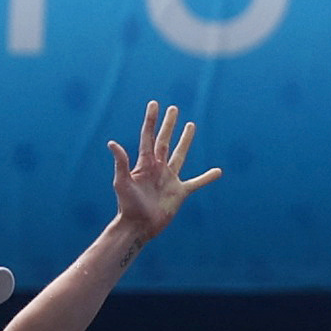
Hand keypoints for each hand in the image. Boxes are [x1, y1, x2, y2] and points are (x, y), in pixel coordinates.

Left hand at [108, 102, 220, 243]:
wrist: (138, 227)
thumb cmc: (127, 206)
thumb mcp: (122, 183)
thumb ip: (121, 163)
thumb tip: (112, 143)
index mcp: (144, 163)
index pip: (148, 137)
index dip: (151, 120)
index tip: (154, 104)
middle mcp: (157, 168)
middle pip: (164, 141)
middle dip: (169, 125)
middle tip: (174, 109)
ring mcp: (169, 179)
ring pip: (180, 155)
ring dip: (185, 141)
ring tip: (191, 126)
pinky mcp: (180, 193)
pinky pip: (197, 183)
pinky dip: (207, 177)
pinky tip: (218, 172)